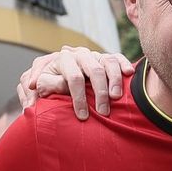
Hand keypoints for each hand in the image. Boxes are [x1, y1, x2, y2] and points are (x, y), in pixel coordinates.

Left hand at [18, 46, 134, 118]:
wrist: (56, 75)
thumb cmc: (49, 83)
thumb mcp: (42, 85)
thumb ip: (46, 85)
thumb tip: (52, 86)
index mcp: (63, 59)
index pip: (74, 77)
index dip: (79, 98)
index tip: (82, 116)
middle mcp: (80, 54)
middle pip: (94, 70)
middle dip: (99, 92)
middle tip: (102, 112)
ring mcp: (95, 55)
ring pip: (108, 62)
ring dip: (114, 80)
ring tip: (115, 98)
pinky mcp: (106, 59)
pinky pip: (118, 58)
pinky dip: (124, 64)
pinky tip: (129, 74)